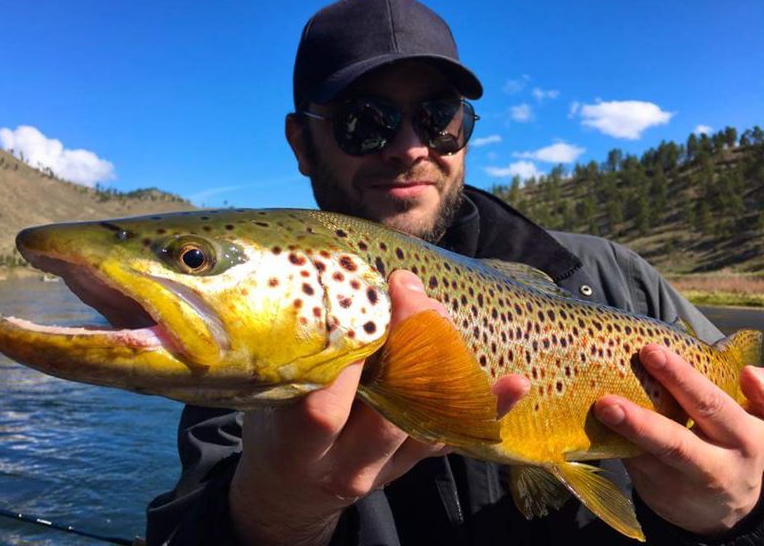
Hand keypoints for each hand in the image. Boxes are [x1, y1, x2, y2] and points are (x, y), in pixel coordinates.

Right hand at [228, 270, 526, 544]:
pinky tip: (514, 383)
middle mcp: (347, 465)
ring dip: (445, 364)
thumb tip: (328, 289)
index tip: (361, 302)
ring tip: (443, 312)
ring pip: (427, 422)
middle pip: (390, 414)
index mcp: (299, 449)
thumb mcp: (265, 402)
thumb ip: (295, 364)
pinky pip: (451, 436)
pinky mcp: (411, 466)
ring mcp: (386, 470)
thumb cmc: (270, 431)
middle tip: (412, 294)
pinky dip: (484, 407)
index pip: (324, 410)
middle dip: (408, 349)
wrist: (289, 489)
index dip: (348, 359)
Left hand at [594, 344, 763, 534]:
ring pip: (650, 460)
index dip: (681, 378)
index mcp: (744, 438)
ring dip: (623, 437)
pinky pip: (634, 467)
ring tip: (600, 412)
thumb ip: (762, 396)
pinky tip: (593, 428)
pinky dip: (613, 446)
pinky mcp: (659, 493)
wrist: (730, 512)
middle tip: (609, 398)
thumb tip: (749, 373)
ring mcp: (683, 484)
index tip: (650, 351)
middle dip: (642, 422)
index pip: (710, 405)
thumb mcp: (761, 424)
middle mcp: (715, 466)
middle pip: (676, 444)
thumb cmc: (735, 448)